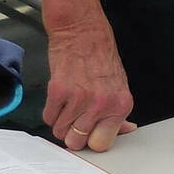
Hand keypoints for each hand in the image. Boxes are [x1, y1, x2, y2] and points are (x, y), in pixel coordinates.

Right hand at [42, 17, 136, 150]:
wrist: (81, 30)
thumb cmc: (100, 54)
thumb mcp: (119, 84)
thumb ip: (119, 112)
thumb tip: (125, 130)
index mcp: (120, 105)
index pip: (102, 144)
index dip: (91, 141)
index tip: (88, 135)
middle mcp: (101, 104)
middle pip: (78, 142)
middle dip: (73, 135)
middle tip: (74, 121)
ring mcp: (79, 99)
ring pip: (61, 131)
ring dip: (61, 122)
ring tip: (67, 106)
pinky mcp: (58, 91)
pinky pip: (48, 118)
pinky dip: (51, 112)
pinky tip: (59, 99)